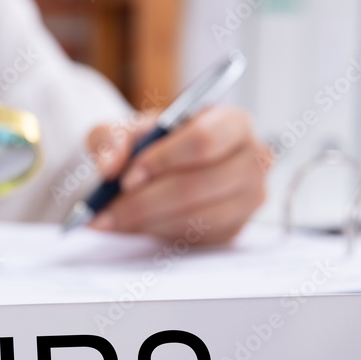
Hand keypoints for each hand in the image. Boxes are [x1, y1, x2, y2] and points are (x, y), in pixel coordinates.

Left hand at [85, 106, 269, 244]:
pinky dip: (158, 233)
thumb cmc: (154, 143)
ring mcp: (248, 198)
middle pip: (199, 185)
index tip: (127, 178)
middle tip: (108, 209)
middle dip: (147, 201)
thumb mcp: (127, 130)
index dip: (163, 161)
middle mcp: (252, 159)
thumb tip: (109, 167)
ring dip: (148, 221)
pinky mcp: (235, 228)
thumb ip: (112, 139)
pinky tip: (132, 226)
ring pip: (197, 217)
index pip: (204, 141)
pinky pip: (196, 237)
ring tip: (111, 220)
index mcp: (231, 122)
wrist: (163, 169)